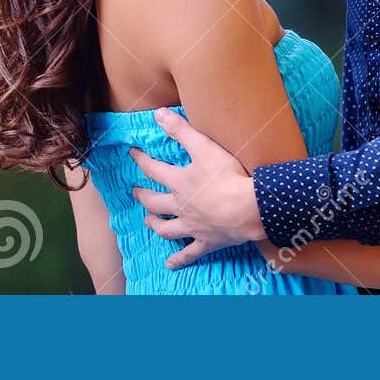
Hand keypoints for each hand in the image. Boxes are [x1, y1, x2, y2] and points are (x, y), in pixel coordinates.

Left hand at [128, 107, 264, 268]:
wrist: (247, 208)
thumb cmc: (227, 176)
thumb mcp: (204, 147)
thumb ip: (181, 130)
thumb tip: (157, 114)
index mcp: (180, 182)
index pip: (154, 169)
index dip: (141, 160)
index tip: (132, 153)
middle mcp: (180, 206)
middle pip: (156, 202)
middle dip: (143, 196)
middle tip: (135, 192)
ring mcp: (192, 226)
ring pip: (167, 228)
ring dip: (156, 225)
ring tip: (148, 221)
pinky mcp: (206, 241)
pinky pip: (189, 253)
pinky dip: (178, 259)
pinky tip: (170, 265)